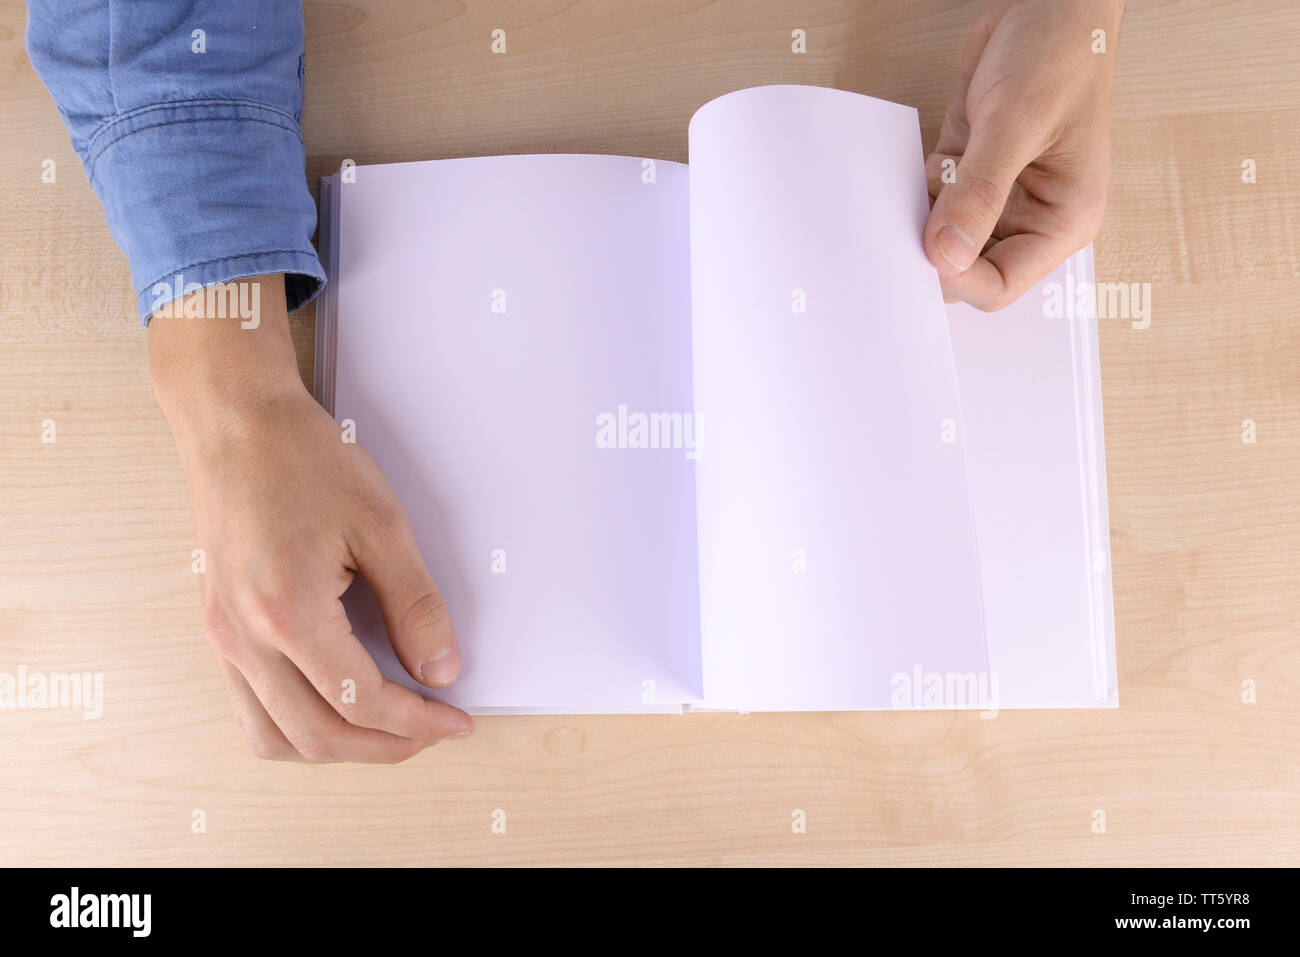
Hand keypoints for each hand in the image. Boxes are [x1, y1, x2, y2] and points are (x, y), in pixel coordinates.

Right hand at [150, 275, 472, 761]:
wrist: (234, 421)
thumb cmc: (303, 459)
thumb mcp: (382, 526)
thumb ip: (416, 606)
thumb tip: (441, 670)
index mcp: (288, 615)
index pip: (362, 702)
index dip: (418, 722)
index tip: (455, 721)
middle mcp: (245, 638)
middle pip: (318, 736)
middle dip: (385, 746)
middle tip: (432, 731)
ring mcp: (223, 637)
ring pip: (275, 736)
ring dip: (338, 746)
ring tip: (389, 729)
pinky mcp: (218, 628)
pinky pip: (250, 708)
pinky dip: (297, 726)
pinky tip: (336, 706)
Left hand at [923, 0, 1123, 309]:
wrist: (1048, 6)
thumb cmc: (1059, 55)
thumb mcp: (1017, 122)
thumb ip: (981, 190)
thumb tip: (945, 254)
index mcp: (1061, 222)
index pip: (1000, 285)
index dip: (956, 277)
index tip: (919, 249)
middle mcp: (1029, 218)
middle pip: (966, 270)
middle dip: (929, 254)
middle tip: (892, 231)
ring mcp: (996, 199)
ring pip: (941, 241)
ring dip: (915, 222)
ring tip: (906, 190)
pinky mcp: (968, 175)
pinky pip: (929, 204)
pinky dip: (911, 194)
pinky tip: (908, 169)